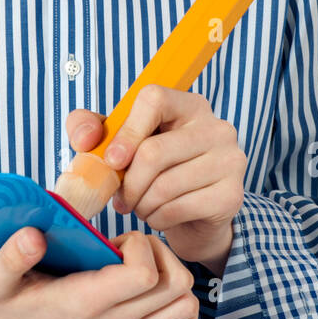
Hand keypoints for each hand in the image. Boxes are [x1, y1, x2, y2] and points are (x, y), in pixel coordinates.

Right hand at [0, 225, 198, 318]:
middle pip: (176, 287)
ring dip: (173, 275)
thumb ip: (11, 256)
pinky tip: (152, 287)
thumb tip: (33, 234)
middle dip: (160, 253)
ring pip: (185, 306)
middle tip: (127, 245)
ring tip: (138, 262)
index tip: (113, 238)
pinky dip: (179, 306)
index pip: (146, 276)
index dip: (140, 246)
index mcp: (85, 303)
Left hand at [67, 85, 246, 274]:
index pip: (154, 99)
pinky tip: (157, 216)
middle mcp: (216, 127)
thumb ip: (90, 129)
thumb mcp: (118, 146)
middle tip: (120, 198)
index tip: (112, 161)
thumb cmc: (153, 174)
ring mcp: (229, 160)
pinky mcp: (231, 194)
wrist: (194, 218)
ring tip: (139, 207)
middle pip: (154, 151)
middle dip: (128, 183)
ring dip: (141, 204)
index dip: (126, 132)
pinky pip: (178, 208)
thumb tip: (85, 140)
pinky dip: (157, 218)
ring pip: (164, 185)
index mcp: (189, 105)